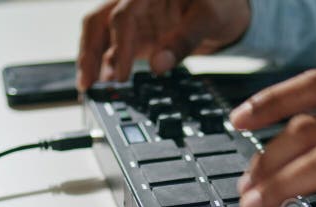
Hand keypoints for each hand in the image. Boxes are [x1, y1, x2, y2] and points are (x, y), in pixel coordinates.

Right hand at [77, 0, 250, 89]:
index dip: (119, 48)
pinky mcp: (137, 34)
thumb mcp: (208, 18)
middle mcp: (135, 1)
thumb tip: (158, 66)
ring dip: (92, 61)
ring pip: (100, 35)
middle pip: (98, 22)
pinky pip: (113, 48)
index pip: (122, 16)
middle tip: (87, 85)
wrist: (228, 9)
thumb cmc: (221, 4)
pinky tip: (105, 85)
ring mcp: (134, 18)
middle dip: (89, 54)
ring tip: (89, 89)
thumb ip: (183, 40)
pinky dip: (107, 66)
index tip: (120, 77)